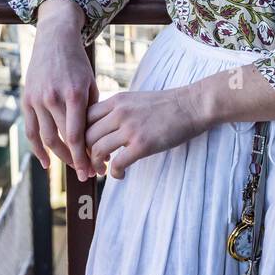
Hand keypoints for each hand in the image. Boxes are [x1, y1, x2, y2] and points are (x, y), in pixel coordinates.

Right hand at [22, 12, 97, 179]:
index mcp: (74, 94)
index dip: (83, 157)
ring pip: (46, 138)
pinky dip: (37, 149)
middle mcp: (54, 98)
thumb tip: (96, 140)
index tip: (92, 172)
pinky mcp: (27, 99)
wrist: (55, 39)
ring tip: (71, 167)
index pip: (77, 135)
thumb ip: (92, 110)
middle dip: (75, 160)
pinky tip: (46, 163)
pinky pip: (31, 130)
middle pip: (62, 140)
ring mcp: (38, 99)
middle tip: (86, 173)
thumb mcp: (90, 83)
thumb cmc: (78, 63)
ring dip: (58, 157)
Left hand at [85, 81, 209, 179]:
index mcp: (117, 101)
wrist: (192, 105)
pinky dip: (114, 173)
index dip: (81, 134)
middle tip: (94, 162)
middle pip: (87, 135)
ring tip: (103, 170)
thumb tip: (103, 128)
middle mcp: (119, 112)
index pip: (85, 117)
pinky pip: (117, 164)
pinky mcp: (142, 144)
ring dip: (96, 164)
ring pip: (97, 149)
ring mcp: (130, 128)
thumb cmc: (167, 105)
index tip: (87, 145)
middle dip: (85, 153)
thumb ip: (118, 110)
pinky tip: (120, 175)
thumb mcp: (136, 99)